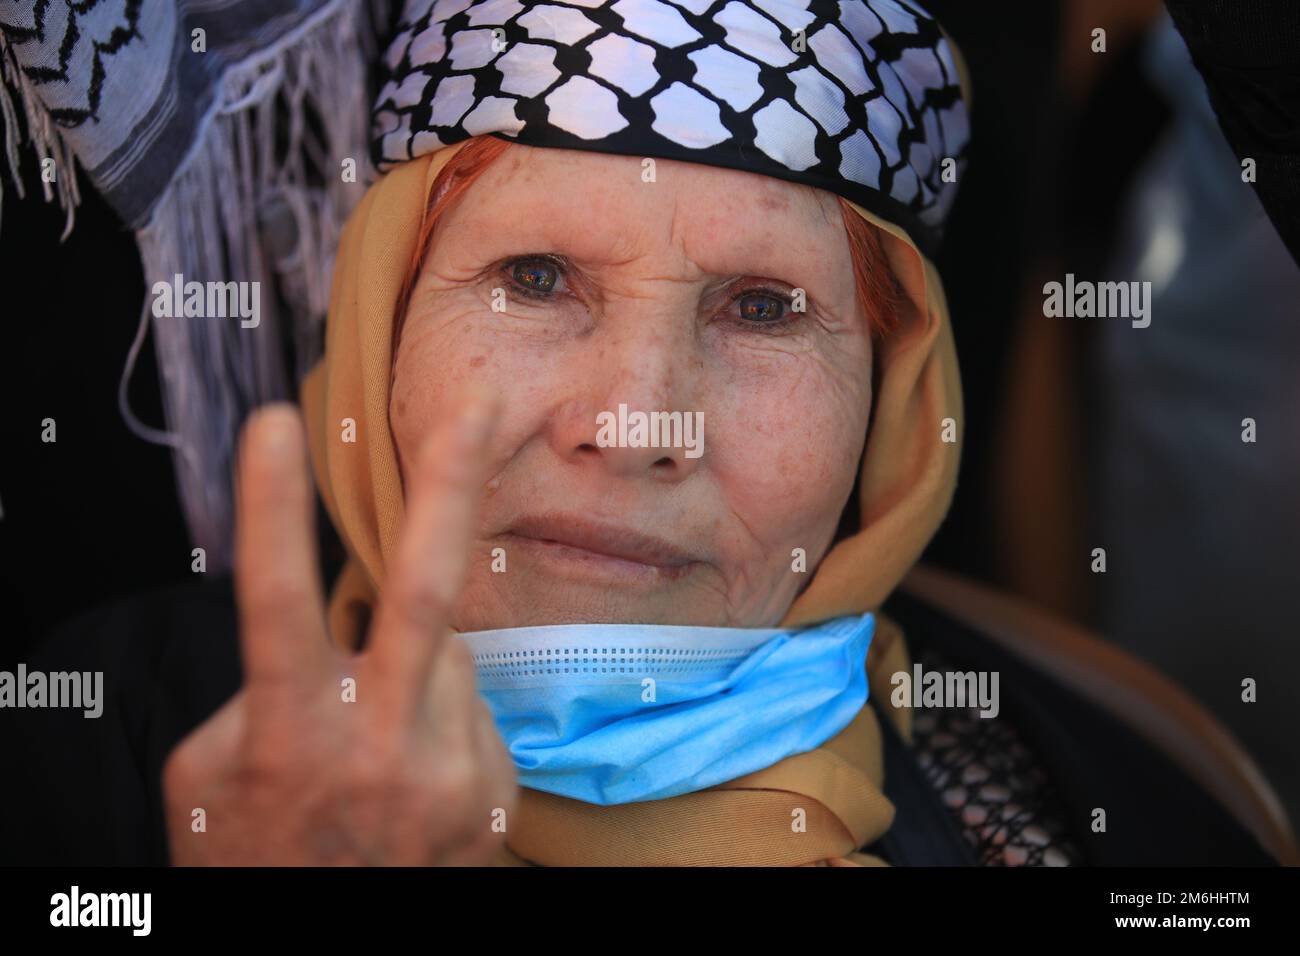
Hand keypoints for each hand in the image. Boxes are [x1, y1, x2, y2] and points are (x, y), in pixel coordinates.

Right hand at [162, 391, 515, 864]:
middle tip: (475, 405)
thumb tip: (336, 630)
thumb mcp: (213, 775)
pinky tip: (412, 771)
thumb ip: (264, 692)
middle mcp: (379, 749)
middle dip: (451, 486)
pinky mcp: (492, 791)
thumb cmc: (252, 854)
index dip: (270, 510)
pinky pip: (470, 708)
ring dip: (414, 664)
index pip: (272, 603)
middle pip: (426, 593)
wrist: (321, 952)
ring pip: (448, 653)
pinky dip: (440, 715)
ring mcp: (447, 773)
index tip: (273, 424)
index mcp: (289, 737)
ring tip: (377, 736)